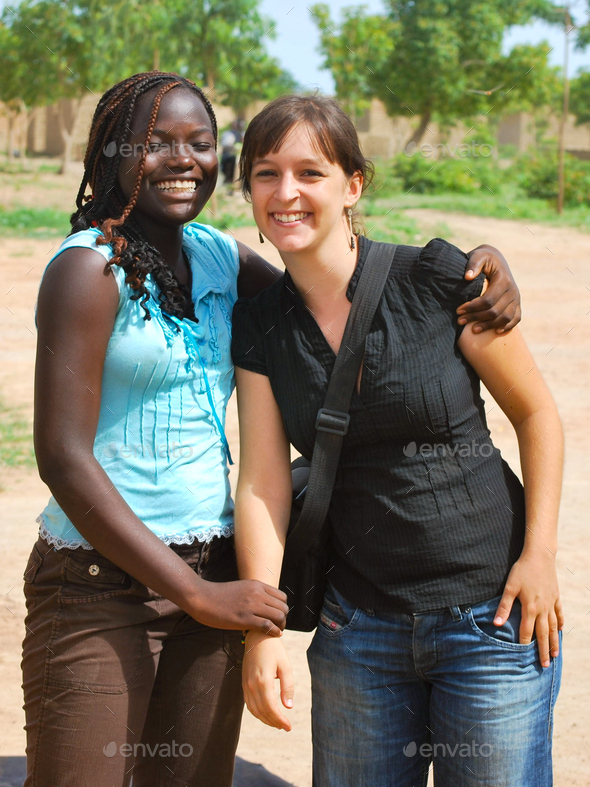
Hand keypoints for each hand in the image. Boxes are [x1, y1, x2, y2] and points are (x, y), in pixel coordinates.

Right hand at [191, 579, 288, 636]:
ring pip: (279, 616)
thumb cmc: (219, 595)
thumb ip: (254, 593)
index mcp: (257, 585)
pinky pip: (268, 626)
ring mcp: (251, 606)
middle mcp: (257, 594)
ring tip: (277, 631)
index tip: (277, 615)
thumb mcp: (241, 587)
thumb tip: (264, 603)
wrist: (202, 597)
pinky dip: (275, 632)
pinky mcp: (244, 619)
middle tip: (279, 625)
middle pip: (283, 607)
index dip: (282, 607)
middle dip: (283, 618)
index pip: (282, 597)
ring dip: (281, 626)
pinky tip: (274, 635)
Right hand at [243, 630, 293, 730]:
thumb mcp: (285, 665)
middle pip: (262, 712)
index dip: (280, 720)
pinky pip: (249, 704)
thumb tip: (288, 707)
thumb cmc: (274, 649)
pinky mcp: (244, 683)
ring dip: (265, 719)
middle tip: (285, 727)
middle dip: (274, 722)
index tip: (289, 727)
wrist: (258, 636)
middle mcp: (251, 685)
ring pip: (254, 710)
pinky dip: (258, 712)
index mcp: (263, 680)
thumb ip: (287, 686)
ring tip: (277, 723)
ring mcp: (246, 685)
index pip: (271, 708)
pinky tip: (266, 713)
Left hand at [458, 244, 520, 333]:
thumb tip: (467, 276)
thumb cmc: (484, 259)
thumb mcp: (478, 256)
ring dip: (489, 326)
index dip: (472, 307)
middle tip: (460, 321)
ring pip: (505, 318)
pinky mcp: (517, 303)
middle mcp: (513, 290)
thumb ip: (473, 264)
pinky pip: (516, 318)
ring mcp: (516, 298)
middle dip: (475, 318)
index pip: (487, 300)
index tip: (458, 311)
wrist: (496, 259)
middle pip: (495, 311)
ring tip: (473, 329)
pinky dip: (507, 326)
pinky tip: (496, 332)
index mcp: (504, 280)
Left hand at [494, 552, 563, 667]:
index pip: (527, 631)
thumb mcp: (509, 587)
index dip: (525, 644)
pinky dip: (560, 623)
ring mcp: (551, 603)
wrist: (539, 556)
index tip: (523, 657)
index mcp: (530, 608)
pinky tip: (561, 630)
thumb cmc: (522, 570)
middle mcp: (543, 609)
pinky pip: (559, 613)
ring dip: (554, 641)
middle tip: (544, 665)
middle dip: (544, 650)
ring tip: (555, 655)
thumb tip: (497, 624)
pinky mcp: (556, 596)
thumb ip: (504, 607)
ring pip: (554, 626)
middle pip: (543, 633)